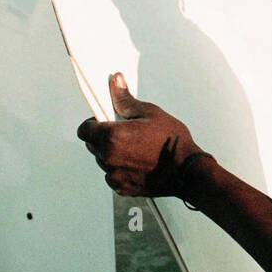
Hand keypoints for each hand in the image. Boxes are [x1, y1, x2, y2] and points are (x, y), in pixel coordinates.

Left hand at [76, 73, 201, 197]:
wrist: (188, 171)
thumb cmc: (172, 141)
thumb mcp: (150, 113)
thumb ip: (125, 100)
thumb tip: (115, 82)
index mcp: (112, 137)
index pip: (84, 130)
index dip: (93, 124)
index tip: (106, 121)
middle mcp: (109, 158)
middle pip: (92, 145)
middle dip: (103, 138)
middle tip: (126, 134)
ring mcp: (115, 176)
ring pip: (103, 161)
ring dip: (112, 154)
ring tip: (135, 149)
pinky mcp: (123, 188)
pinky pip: (113, 176)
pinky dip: (120, 170)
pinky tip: (138, 163)